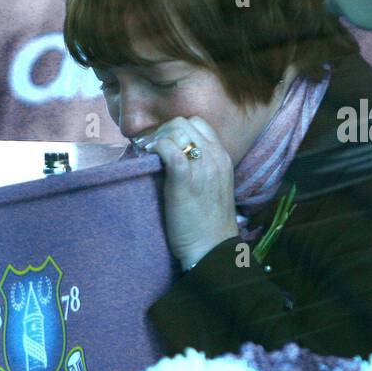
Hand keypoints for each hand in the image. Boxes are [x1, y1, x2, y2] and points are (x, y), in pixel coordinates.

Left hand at [142, 116, 239, 268]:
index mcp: (223, 157)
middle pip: (184, 123)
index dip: (177, 129)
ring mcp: (201, 166)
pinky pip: (169, 148)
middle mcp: (215, 157)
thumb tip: (174, 157)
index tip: (164, 143)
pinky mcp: (184, 179)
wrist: (211, 247)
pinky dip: (156, 147)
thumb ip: (201, 169)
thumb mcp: (213, 187)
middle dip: (164, 131)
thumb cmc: (208, 223)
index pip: (199, 124)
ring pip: (176, 130)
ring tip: (149, 153)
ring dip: (158, 138)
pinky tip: (149, 157)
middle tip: (152, 148)